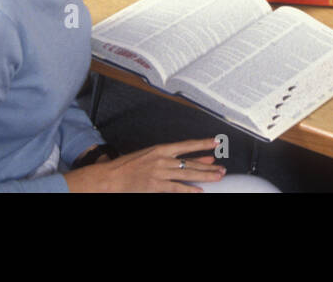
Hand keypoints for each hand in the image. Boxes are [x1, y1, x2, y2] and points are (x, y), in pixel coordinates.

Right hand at [63, 138, 224, 192]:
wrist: (110, 176)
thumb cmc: (128, 165)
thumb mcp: (150, 155)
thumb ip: (170, 157)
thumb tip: (190, 159)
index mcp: (160, 149)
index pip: (186, 145)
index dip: (202, 144)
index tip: (216, 142)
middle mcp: (162, 159)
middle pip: (189, 163)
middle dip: (208, 166)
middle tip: (222, 169)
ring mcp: (159, 173)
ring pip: (186, 174)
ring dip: (204, 176)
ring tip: (217, 177)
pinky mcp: (154, 186)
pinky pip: (175, 189)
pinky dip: (188, 191)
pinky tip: (199, 192)